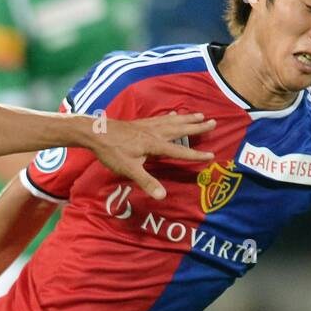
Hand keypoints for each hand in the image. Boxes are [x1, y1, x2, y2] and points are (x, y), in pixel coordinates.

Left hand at [86, 112, 215, 198]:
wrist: (96, 132)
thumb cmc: (112, 151)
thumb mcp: (129, 169)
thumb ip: (147, 182)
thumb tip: (163, 196)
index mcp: (154, 144)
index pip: (179, 150)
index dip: (195, 154)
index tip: (211, 155)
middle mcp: (155, 132)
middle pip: (181, 129)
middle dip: (197, 126)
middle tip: (213, 122)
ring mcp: (148, 125)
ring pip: (173, 120)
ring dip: (187, 118)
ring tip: (200, 115)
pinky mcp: (141, 123)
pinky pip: (162, 118)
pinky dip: (171, 116)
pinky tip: (174, 114)